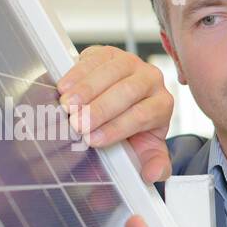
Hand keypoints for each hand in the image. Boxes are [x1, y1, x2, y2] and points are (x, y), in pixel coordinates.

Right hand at [56, 45, 174, 182]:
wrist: (123, 102)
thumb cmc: (134, 127)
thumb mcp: (146, 148)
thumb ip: (153, 163)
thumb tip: (154, 173)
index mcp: (162, 104)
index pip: (142, 115)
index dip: (116, 128)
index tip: (93, 140)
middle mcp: (151, 80)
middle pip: (127, 92)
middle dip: (100, 110)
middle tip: (78, 124)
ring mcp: (130, 63)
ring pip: (111, 72)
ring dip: (86, 90)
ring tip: (68, 107)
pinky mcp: (108, 53)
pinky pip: (94, 59)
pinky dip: (77, 74)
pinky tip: (64, 88)